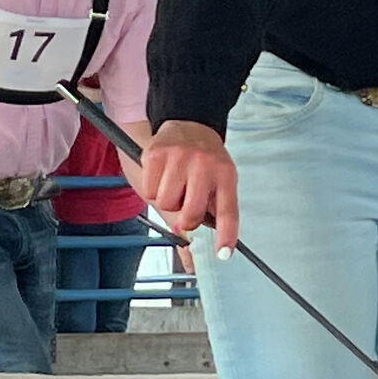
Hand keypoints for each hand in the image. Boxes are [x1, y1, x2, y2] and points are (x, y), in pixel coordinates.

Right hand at [142, 120, 238, 252]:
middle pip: (190, 214)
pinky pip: (149, 191)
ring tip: (175, 183)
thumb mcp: (219, 179)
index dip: (226, 235)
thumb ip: (212, 211)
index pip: (228, 211)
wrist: (189, 124)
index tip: (223, 254)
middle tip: (186, 203)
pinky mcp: (156, 154)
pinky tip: (162, 175)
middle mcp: (205, 164)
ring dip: (167, 200)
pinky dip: (152, 188)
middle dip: (186, 217)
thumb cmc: (205, 159)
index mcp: (225, 174)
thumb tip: (193, 250)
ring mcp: (180, 157)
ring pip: (166, 204)